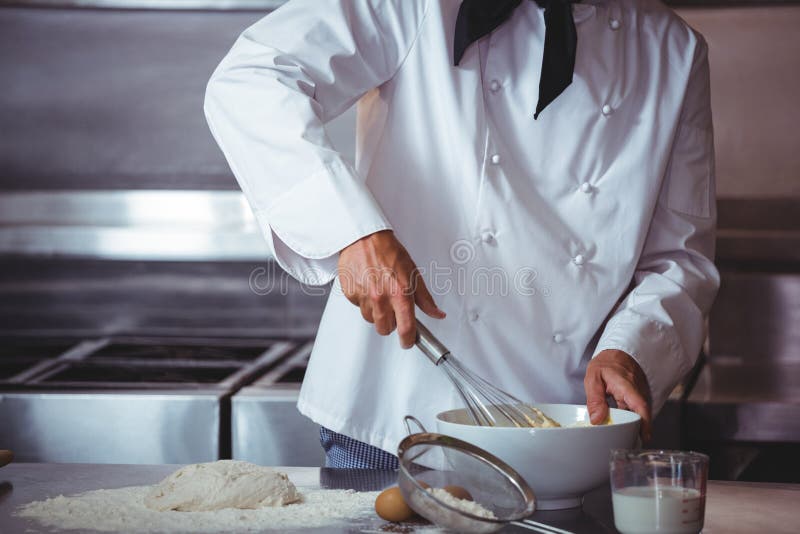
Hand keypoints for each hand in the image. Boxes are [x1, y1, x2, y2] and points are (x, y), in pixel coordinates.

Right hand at [338, 230, 444, 347]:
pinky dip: (363, 300)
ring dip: (376, 312)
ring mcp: (364, 296)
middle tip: (392, 308)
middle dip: (390, 323)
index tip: (408, 342)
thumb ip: (425, 299)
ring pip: (370, 319)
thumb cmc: (388, 251)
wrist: (364, 237)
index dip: (408, 340)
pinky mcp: (350, 293)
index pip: (406, 329)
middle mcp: (381, 297)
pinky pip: (358, 307)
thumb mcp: (413, 273)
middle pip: (385, 329)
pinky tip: (367, 286)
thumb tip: (437, 314)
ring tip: (378, 292)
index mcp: (400, 293)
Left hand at [584, 349, 651, 441]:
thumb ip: (595, 399)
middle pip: (641, 415)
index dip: (644, 424)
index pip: (640, 406)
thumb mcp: (594, 377)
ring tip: (622, 438)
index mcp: (627, 386)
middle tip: (626, 444)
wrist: (618, 353)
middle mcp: (637, 392)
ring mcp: (639, 395)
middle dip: (637, 431)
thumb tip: (597, 419)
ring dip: (632, 426)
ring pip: (638, 415)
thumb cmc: (606, 364)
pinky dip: (629, 420)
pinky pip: (635, 412)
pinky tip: (620, 426)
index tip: (643, 437)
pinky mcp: (637, 399)